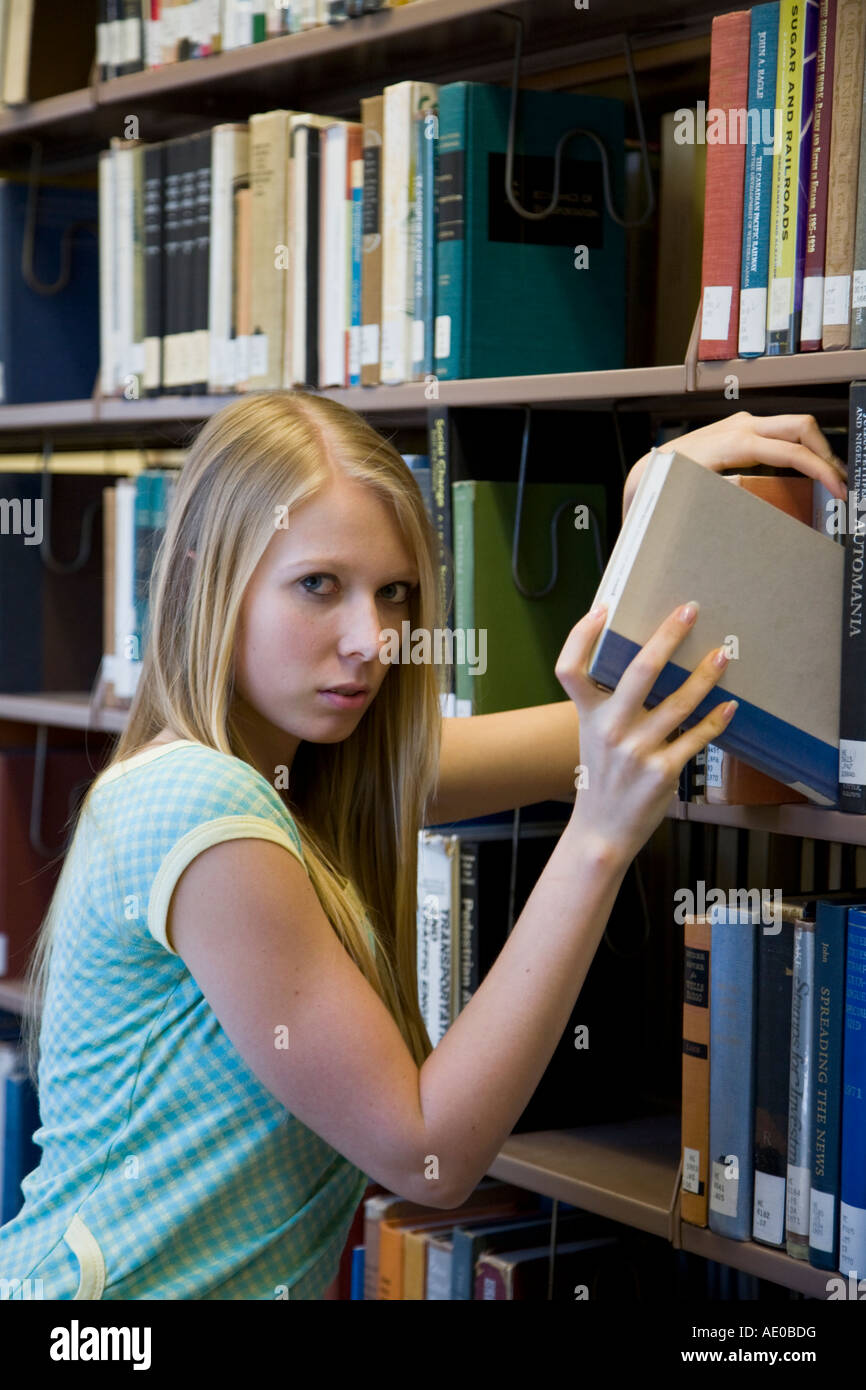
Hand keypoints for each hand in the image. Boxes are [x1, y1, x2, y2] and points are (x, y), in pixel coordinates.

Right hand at [555, 600, 735, 866]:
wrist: (602, 830)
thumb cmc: (603, 776)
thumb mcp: (593, 736)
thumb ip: (610, 704)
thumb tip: (648, 663)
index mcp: (587, 715)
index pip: (569, 669)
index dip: (581, 635)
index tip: (603, 608)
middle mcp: (609, 729)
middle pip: (638, 671)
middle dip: (668, 636)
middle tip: (690, 609)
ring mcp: (637, 752)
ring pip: (678, 703)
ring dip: (705, 675)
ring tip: (723, 655)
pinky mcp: (663, 772)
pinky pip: (696, 738)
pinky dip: (715, 721)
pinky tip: (730, 706)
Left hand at [622, 411, 848, 523]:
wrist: (650, 469)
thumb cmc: (672, 483)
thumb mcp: (702, 491)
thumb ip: (734, 492)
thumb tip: (762, 498)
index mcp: (737, 441)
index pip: (793, 452)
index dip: (821, 471)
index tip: (838, 490)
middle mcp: (743, 425)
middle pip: (802, 427)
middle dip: (827, 453)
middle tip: (841, 482)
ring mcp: (743, 423)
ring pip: (795, 427)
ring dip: (816, 449)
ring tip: (830, 478)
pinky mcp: (742, 428)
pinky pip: (780, 433)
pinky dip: (799, 448)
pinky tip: (807, 469)